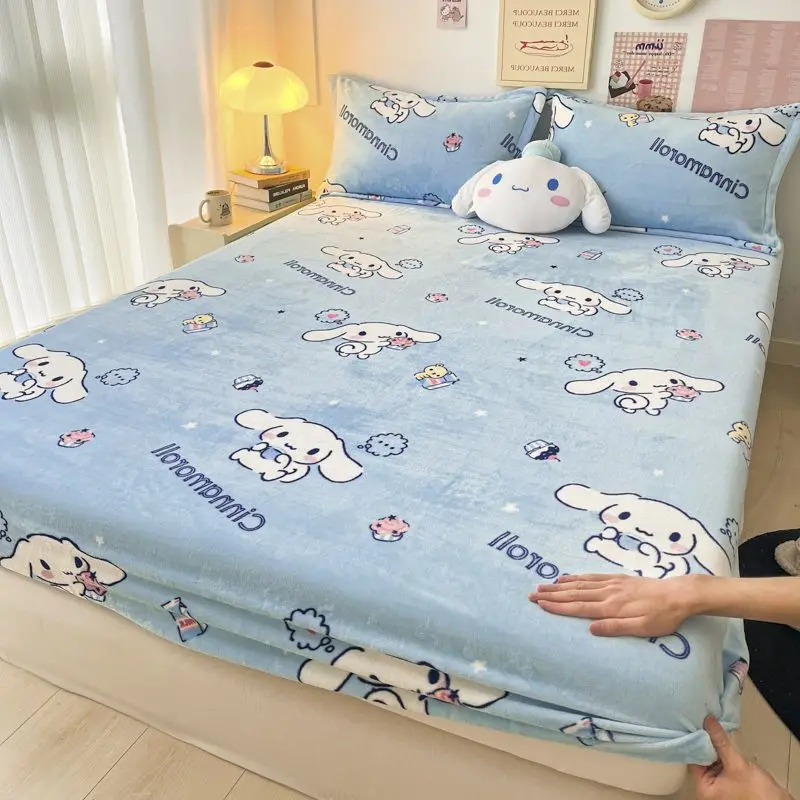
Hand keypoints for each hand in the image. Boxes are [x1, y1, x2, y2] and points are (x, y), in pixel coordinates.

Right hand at [528, 573, 698, 636]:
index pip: (579, 608)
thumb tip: (590, 629)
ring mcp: (611, 584)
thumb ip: (616, 628)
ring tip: (543, 585)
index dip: (558, 607)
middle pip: (574, 594)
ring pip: (579, 584)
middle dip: (552, 595)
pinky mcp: (617, 579)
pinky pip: (591, 577)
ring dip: (560, 585)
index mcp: (611, 607)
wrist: (678, 594)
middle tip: (532, 594)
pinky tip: (567, 577)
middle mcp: (607, 593)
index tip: (540, 605)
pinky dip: (576, 577)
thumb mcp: (643, 628)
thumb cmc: (662, 616)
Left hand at [691, 716, 791, 798]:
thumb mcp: (737, 765)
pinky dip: (721, 752)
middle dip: (705, 742)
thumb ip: (721, 743)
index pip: (692, 759)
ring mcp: (719, 785)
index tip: (696, 724)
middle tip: (704, 723)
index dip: (695, 741)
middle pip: (701, 758)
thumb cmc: (759, 795)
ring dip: (714, 746)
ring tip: (712, 728)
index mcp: (704, 788)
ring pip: (711, 759)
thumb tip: (708, 723)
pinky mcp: (729, 781)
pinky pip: (720, 762)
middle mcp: (709, 788)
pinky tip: (722, 740)